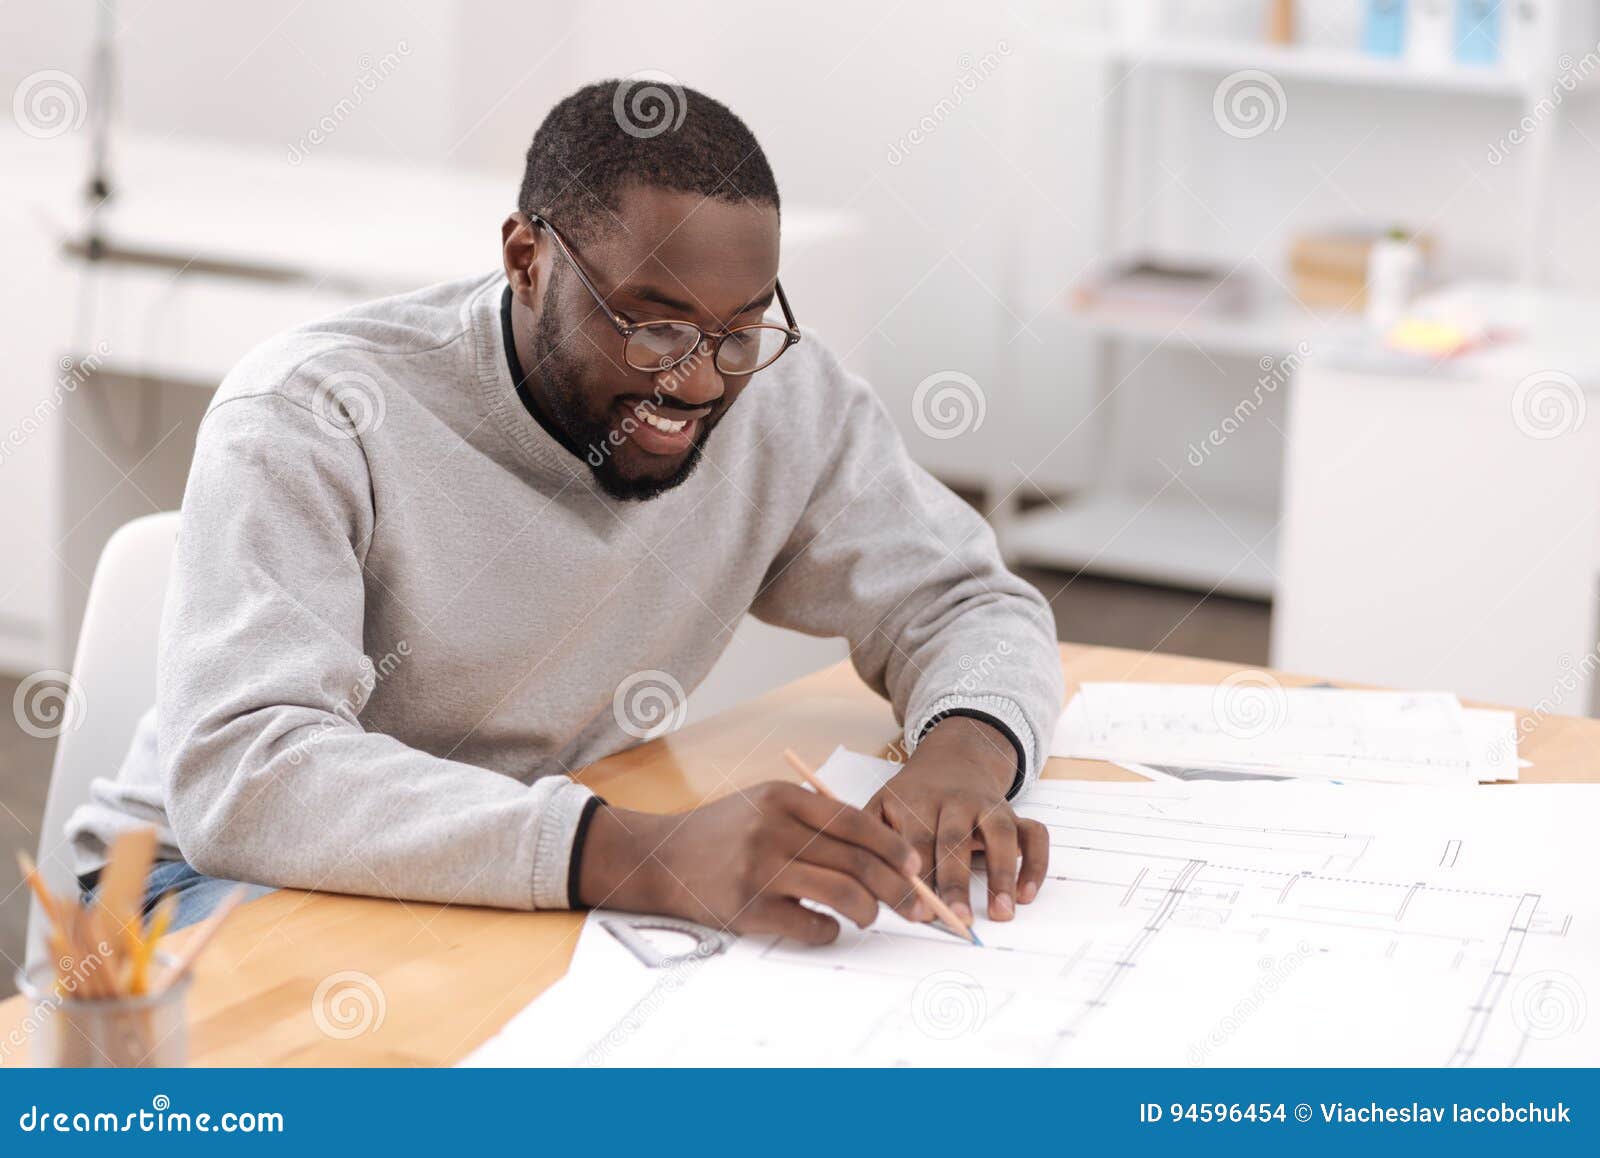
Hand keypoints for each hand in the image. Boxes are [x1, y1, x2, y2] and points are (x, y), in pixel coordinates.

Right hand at [575, 782, 928, 944]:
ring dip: (868, 911)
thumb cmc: (721, 833)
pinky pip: (810, 926)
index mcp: (782, 797)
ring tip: (870, 916)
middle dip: (895, 886)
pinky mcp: (749, 907)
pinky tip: (829, 928)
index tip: (914, 865)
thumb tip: (883, 851)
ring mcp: (760, 869)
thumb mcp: (763, 805)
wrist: (657, 858)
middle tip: (912, 904)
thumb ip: (812, 817)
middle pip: (856, 859)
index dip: (891, 846)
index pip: (853, 821)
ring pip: (842, 892)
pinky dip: (830, 932)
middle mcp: (773, 829)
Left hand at [865, 716, 1048, 924]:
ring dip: (1003, 874)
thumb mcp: (882, 804)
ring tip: (1002, 912)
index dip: (917, 878)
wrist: (953, 757)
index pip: (914, 843)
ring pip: (1001, 834)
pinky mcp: (1014, 813)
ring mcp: (988, 806)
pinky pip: (1035, 835)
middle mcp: (956, 801)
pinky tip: (1027, 894)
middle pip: (955, 840)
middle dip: (957, 881)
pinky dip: (1035, 863)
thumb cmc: (912, 795)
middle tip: (958, 917)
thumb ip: (871, 839)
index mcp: (918, 801)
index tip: (918, 911)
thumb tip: (860, 882)